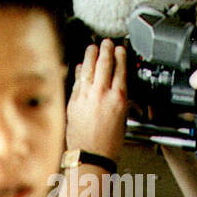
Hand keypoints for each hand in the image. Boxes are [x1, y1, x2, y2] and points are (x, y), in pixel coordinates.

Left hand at [66, 40, 127, 158]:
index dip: (120, 57)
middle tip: (106, 42)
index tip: (120, 49)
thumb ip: (118, 100)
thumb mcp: (122, 118)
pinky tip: (81, 65)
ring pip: (89, 69)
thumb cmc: (109, 142)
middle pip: (104, 65)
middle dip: (106, 50)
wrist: (91, 154)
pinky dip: (80, 71)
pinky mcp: (74, 100)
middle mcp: (102, 94)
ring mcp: (86, 96)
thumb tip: (117, 89)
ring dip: (91, 56)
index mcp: (118, 99)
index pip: (120, 71)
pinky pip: (78, 81)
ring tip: (92, 47)